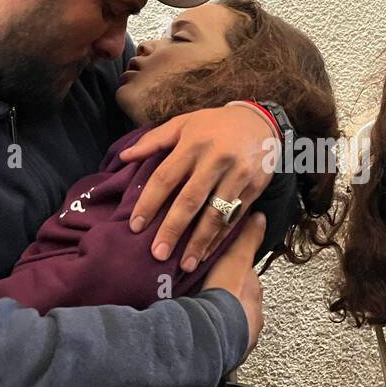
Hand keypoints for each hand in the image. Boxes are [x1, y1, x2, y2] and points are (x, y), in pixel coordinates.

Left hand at [120, 106, 276, 271]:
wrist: (260, 122)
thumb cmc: (215, 124)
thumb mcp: (184, 123)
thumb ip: (153, 140)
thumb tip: (124, 156)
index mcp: (193, 144)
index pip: (165, 177)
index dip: (149, 203)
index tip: (136, 226)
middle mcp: (215, 161)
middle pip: (190, 200)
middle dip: (173, 229)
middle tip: (158, 254)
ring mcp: (237, 175)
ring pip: (215, 214)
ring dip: (200, 242)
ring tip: (186, 264)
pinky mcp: (254, 188)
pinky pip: (234, 217)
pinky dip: (221, 238)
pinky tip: (208, 253)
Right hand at [202, 213, 267, 355]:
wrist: (212, 334)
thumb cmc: (226, 297)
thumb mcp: (237, 260)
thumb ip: (247, 239)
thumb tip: (260, 217)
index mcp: (254, 297)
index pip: (247, 283)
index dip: (233, 278)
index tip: (218, 276)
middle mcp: (251, 320)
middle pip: (238, 307)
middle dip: (225, 303)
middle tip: (204, 296)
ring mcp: (240, 340)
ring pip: (227, 326)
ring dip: (216, 322)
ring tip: (196, 316)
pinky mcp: (225, 357)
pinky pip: (216, 345)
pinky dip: (208, 339)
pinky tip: (195, 334)